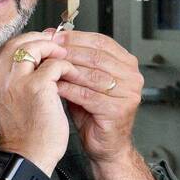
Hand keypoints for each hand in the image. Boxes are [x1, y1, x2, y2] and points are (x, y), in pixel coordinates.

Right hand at [0, 30, 71, 174]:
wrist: (27, 158)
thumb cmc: (25, 138)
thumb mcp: (10, 107)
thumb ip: (16, 87)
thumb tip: (35, 69)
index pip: (6, 52)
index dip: (26, 46)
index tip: (42, 48)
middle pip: (16, 44)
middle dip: (38, 40)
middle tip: (55, 45)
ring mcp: (16, 82)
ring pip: (33, 47)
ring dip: (52, 49)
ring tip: (64, 57)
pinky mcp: (36, 87)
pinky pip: (54, 64)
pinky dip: (66, 66)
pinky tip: (72, 74)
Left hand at [49, 30, 144, 163]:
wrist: (105, 145)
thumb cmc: (93, 112)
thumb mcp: (83, 80)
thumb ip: (72, 59)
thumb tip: (52, 34)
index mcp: (127, 64)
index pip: (101, 42)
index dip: (76, 37)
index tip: (54, 35)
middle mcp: (132, 76)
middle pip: (96, 56)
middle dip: (69, 51)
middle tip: (48, 50)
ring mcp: (128, 93)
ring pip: (92, 74)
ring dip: (66, 69)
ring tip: (47, 67)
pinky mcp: (118, 110)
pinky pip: (87, 95)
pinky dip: (69, 89)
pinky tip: (54, 87)